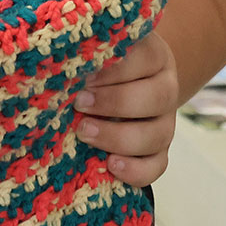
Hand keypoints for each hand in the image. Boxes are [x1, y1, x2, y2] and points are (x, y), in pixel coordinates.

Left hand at [73, 29, 178, 186]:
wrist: (125, 88)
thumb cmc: (103, 68)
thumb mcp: (100, 55)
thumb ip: (88, 58)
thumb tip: (59, 67)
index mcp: (155, 57)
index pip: (147, 58)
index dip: (116, 69)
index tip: (85, 75)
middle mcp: (166, 88)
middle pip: (157, 98)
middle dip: (116, 102)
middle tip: (80, 103)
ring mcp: (166, 123)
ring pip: (158, 135)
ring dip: (119, 137)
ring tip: (84, 133)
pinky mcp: (160, 152)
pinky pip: (157, 166)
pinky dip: (135, 170)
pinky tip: (111, 165)